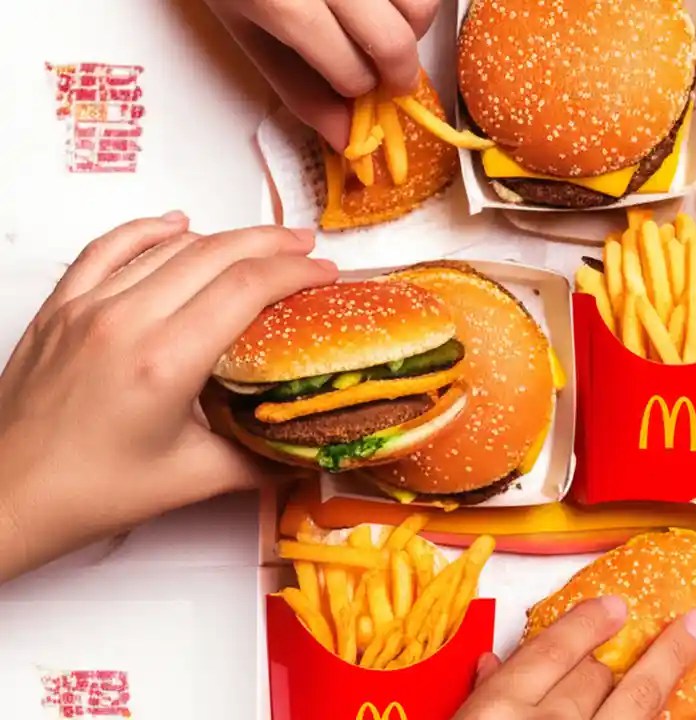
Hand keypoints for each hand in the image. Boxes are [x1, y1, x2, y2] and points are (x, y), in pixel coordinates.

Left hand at [0, 215, 336, 580]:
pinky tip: (175, 224)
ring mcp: (87, 309)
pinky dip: (147, 230)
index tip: (323, 271)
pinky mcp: (59, 309)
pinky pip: (108, 248)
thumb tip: (307, 452)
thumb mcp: (192, 480)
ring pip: (168, 246)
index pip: (246, 288)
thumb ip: (260, 461)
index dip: (294, 271)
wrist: (6, 498)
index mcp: (165, 362)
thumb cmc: (87, 493)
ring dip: (221, 236)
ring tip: (257, 241)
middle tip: (305, 246)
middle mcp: (125, 323)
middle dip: (270, 243)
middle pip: (215, 254)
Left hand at [204, 0, 439, 147]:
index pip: (348, 67)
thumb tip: (344, 136)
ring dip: (414, 28)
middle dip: (398, 74)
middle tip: (392, 78)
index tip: (353, 85)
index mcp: (280, 2)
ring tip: (387, 24)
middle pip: (394, 42)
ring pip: (423, 6)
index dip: (358, 86)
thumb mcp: (245, 27)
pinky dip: (416, 0)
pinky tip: (387, 1)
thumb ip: (295, 83)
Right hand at [454, 596, 695, 719]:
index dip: (584, 624)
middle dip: (619, 652)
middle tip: (651, 623)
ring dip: (671, 660)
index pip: (549, 652)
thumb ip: (479, 701)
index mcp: (497, 712)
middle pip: (592, 676)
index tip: (610, 607)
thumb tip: (490, 667)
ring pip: (637, 701)